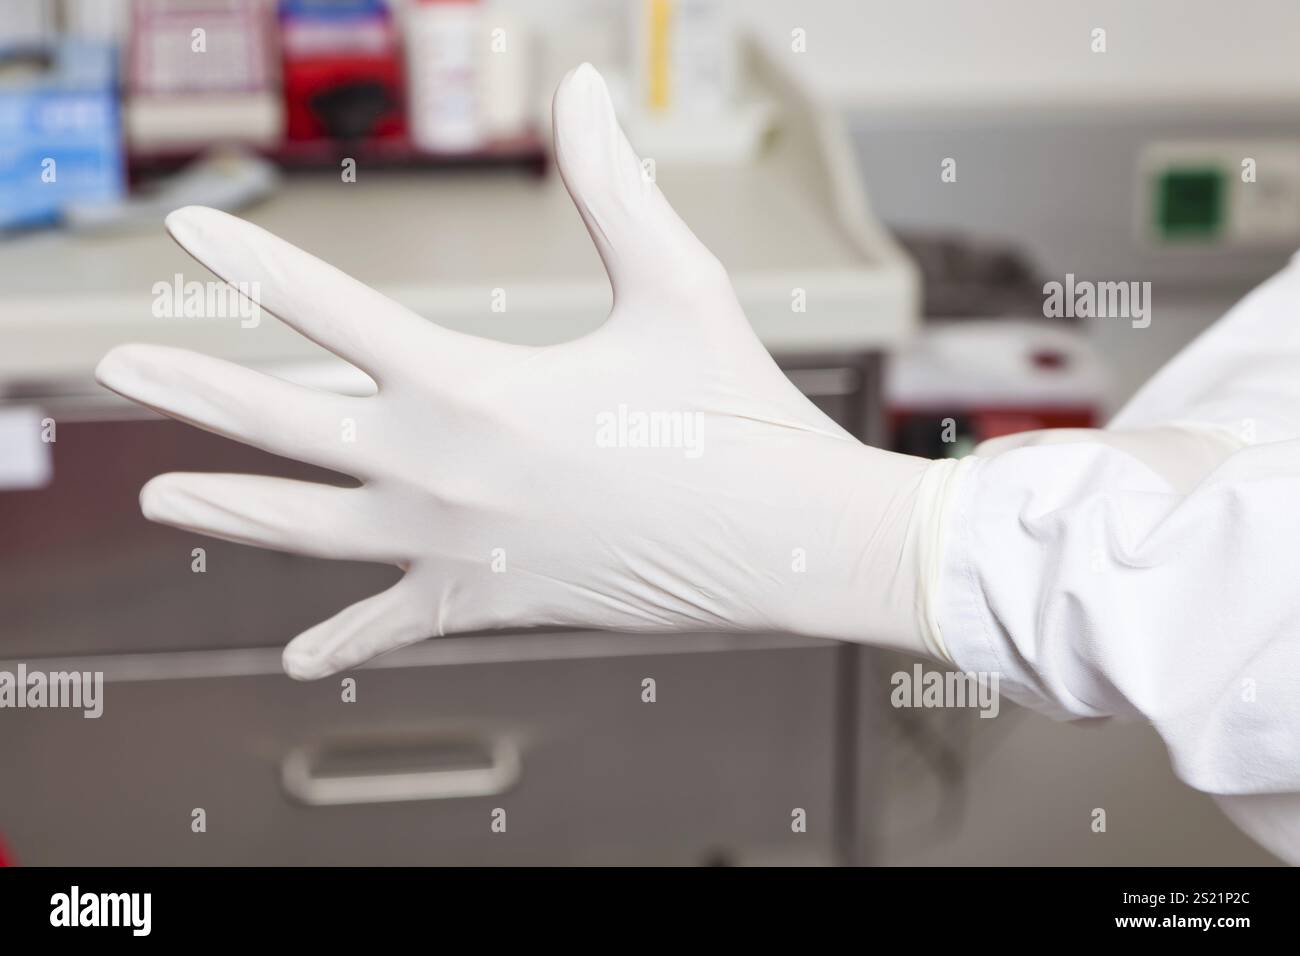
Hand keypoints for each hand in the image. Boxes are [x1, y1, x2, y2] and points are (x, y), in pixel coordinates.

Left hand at [96, 65, 954, 678]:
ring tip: (162, 501)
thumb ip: (611, 187)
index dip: (250, 262)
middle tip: (116, 368)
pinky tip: (297, 660)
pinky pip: (395, 625)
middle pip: (282, 427)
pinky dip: (344, 642)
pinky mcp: (489, 601)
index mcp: (474, 387)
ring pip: (309, 532)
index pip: (328, 310)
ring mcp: (455, 547)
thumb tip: (583, 85)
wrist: (785, 543)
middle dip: (191, 392)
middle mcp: (441, 472)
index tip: (185, 229)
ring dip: (229, 510)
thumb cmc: (736, 411)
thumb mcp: (677, 287)